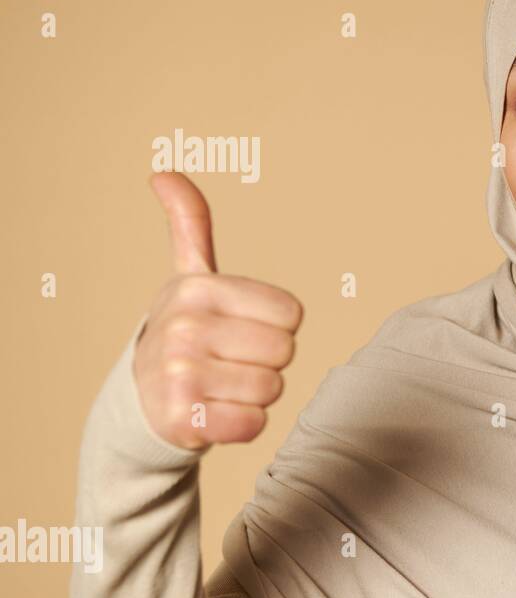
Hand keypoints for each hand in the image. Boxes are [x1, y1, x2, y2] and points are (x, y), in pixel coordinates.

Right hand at [132, 172, 303, 448]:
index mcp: (197, 289)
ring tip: (220, 386)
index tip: (239, 329)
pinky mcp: (184, 419)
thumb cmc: (185, 333)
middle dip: (266, 362)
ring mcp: (180, 375)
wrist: (141, 401)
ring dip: (254, 394)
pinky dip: (243, 425)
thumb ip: (190, 224)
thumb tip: (164, 172)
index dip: (274, 327)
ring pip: (272, 389)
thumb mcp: (189, 277)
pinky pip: (254, 424)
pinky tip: (215, 413)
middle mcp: (184, 328)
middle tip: (230, 361)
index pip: (292, 315)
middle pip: (285, 352)